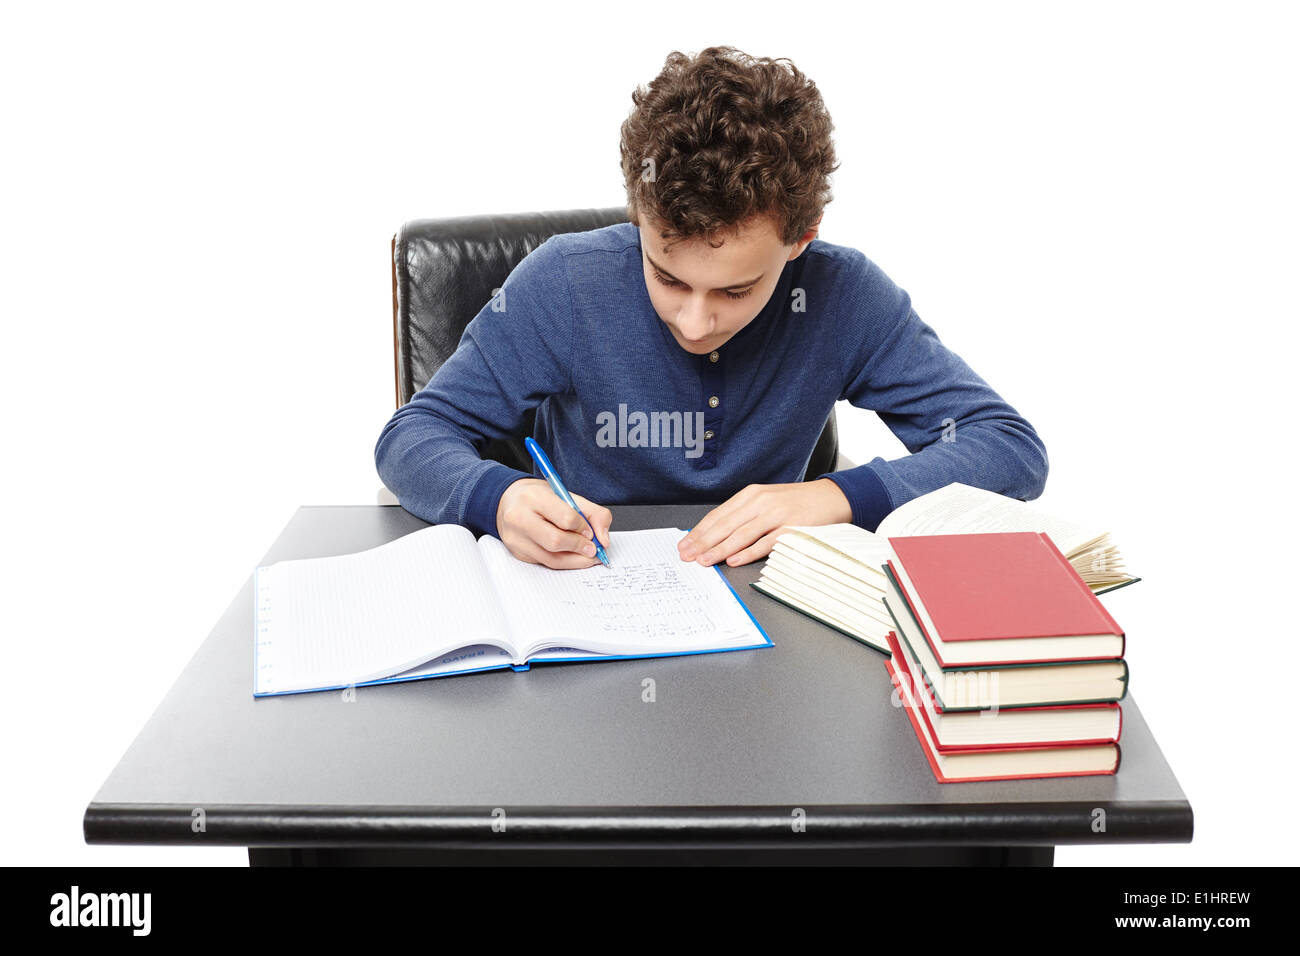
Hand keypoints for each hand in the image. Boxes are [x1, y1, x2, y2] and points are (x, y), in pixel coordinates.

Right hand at [496, 478, 612, 568]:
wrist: (509, 501)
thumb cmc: (539, 498)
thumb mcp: (566, 495)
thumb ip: (593, 513)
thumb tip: (604, 540)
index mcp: (534, 497)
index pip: (565, 518)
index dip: (584, 528)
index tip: (591, 532)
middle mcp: (520, 517)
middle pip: (556, 541)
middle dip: (580, 547)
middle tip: (593, 548)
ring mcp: (516, 538)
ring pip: (551, 558)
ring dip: (575, 560)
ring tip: (587, 555)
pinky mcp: (517, 552)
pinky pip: (545, 563)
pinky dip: (564, 562)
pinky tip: (572, 557)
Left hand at [677, 478, 850, 567]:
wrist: (831, 497)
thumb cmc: (796, 502)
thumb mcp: (766, 501)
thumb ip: (744, 514)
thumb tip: (716, 535)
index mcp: (750, 494)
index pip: (718, 515)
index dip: (699, 531)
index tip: (684, 545)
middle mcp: (760, 502)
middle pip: (725, 525)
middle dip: (702, 542)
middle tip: (687, 556)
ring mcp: (775, 514)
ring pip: (741, 534)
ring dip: (720, 550)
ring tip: (704, 561)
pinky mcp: (790, 527)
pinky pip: (765, 542)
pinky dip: (748, 553)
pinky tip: (734, 560)